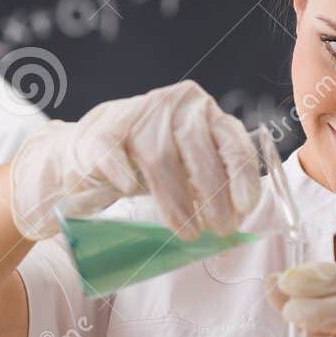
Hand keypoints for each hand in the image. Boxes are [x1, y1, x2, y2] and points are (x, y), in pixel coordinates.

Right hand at [9, 79, 259, 240]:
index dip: (241, 176)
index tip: (245, 209)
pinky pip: (116, 154)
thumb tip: (236, 219)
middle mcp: (175, 105)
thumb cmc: (147, 160)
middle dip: (212, 195)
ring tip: (187, 231)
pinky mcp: (103, 130)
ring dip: (175, 201)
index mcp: (203, 112)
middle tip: (219, 229)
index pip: (231, 140)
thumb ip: (210, 181)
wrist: (90, 149)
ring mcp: (138, 114)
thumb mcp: (186, 164)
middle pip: (197, 150)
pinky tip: (130, 190)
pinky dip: (123, 175)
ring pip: (160, 158)